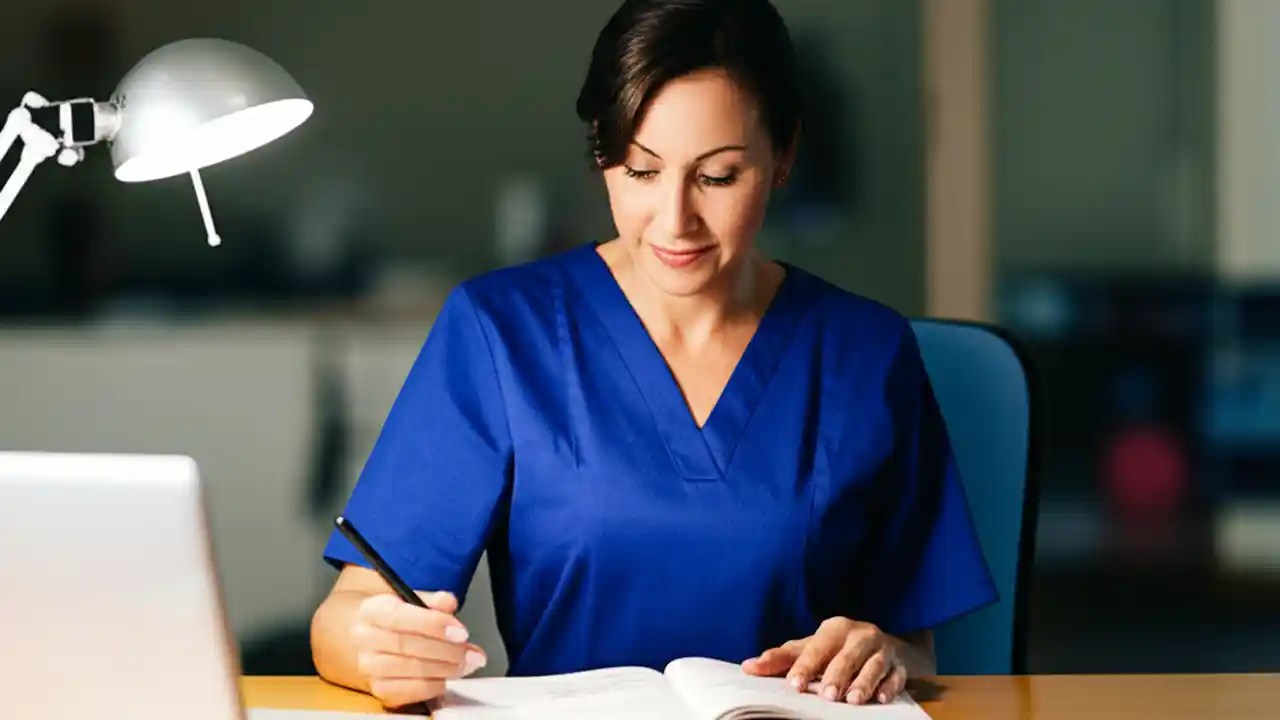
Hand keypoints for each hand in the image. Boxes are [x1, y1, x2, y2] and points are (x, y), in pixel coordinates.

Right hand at [352, 590, 486, 707]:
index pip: (398, 616)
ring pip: (408, 670)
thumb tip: (448, 602)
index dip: (433, 625)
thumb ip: (432, 601)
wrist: (367, 638)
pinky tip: (447, 678)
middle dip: (446, 651)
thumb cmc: (395, 618)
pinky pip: (407, 692)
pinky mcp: (378, 689)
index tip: (461, 632)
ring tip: (466, 665)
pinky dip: (432, 686)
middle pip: (406, 646)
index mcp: (372, 610)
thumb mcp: (411, 599)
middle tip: (472, 653)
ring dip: (444, 669)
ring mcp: (368, 666)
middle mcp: (365, 638)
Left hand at [741, 617, 906, 704]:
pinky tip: (881, 699)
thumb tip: (747, 667)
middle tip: (828, 696)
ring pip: (874, 665)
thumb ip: (781, 659)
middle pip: (848, 655)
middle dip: (837, 675)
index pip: (817, 647)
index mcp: (835, 628)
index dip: (805, 665)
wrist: (883, 645)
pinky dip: (889, 687)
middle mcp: (860, 634)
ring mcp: (883, 650)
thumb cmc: (837, 649)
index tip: (795, 684)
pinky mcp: (899, 666)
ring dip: (864, 682)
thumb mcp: (810, 649)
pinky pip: (896, 676)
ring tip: (852, 700)